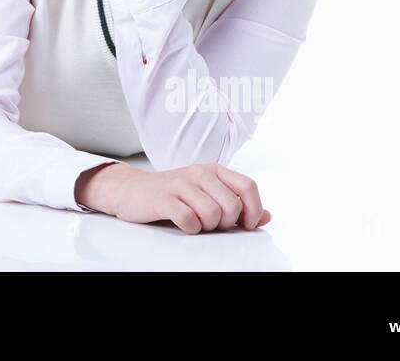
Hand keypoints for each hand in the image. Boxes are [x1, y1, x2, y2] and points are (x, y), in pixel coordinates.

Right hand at [76, 161, 269, 232]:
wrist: (131, 190)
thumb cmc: (173, 195)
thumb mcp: (207, 195)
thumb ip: (237, 205)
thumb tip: (268, 217)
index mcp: (214, 170)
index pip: (248, 186)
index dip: (254, 210)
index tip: (246, 225)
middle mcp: (199, 172)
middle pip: (232, 205)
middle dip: (226, 224)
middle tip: (211, 224)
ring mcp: (180, 183)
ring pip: (212, 214)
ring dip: (207, 227)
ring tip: (195, 222)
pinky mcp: (163, 197)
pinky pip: (188, 219)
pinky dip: (190, 228)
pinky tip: (183, 224)